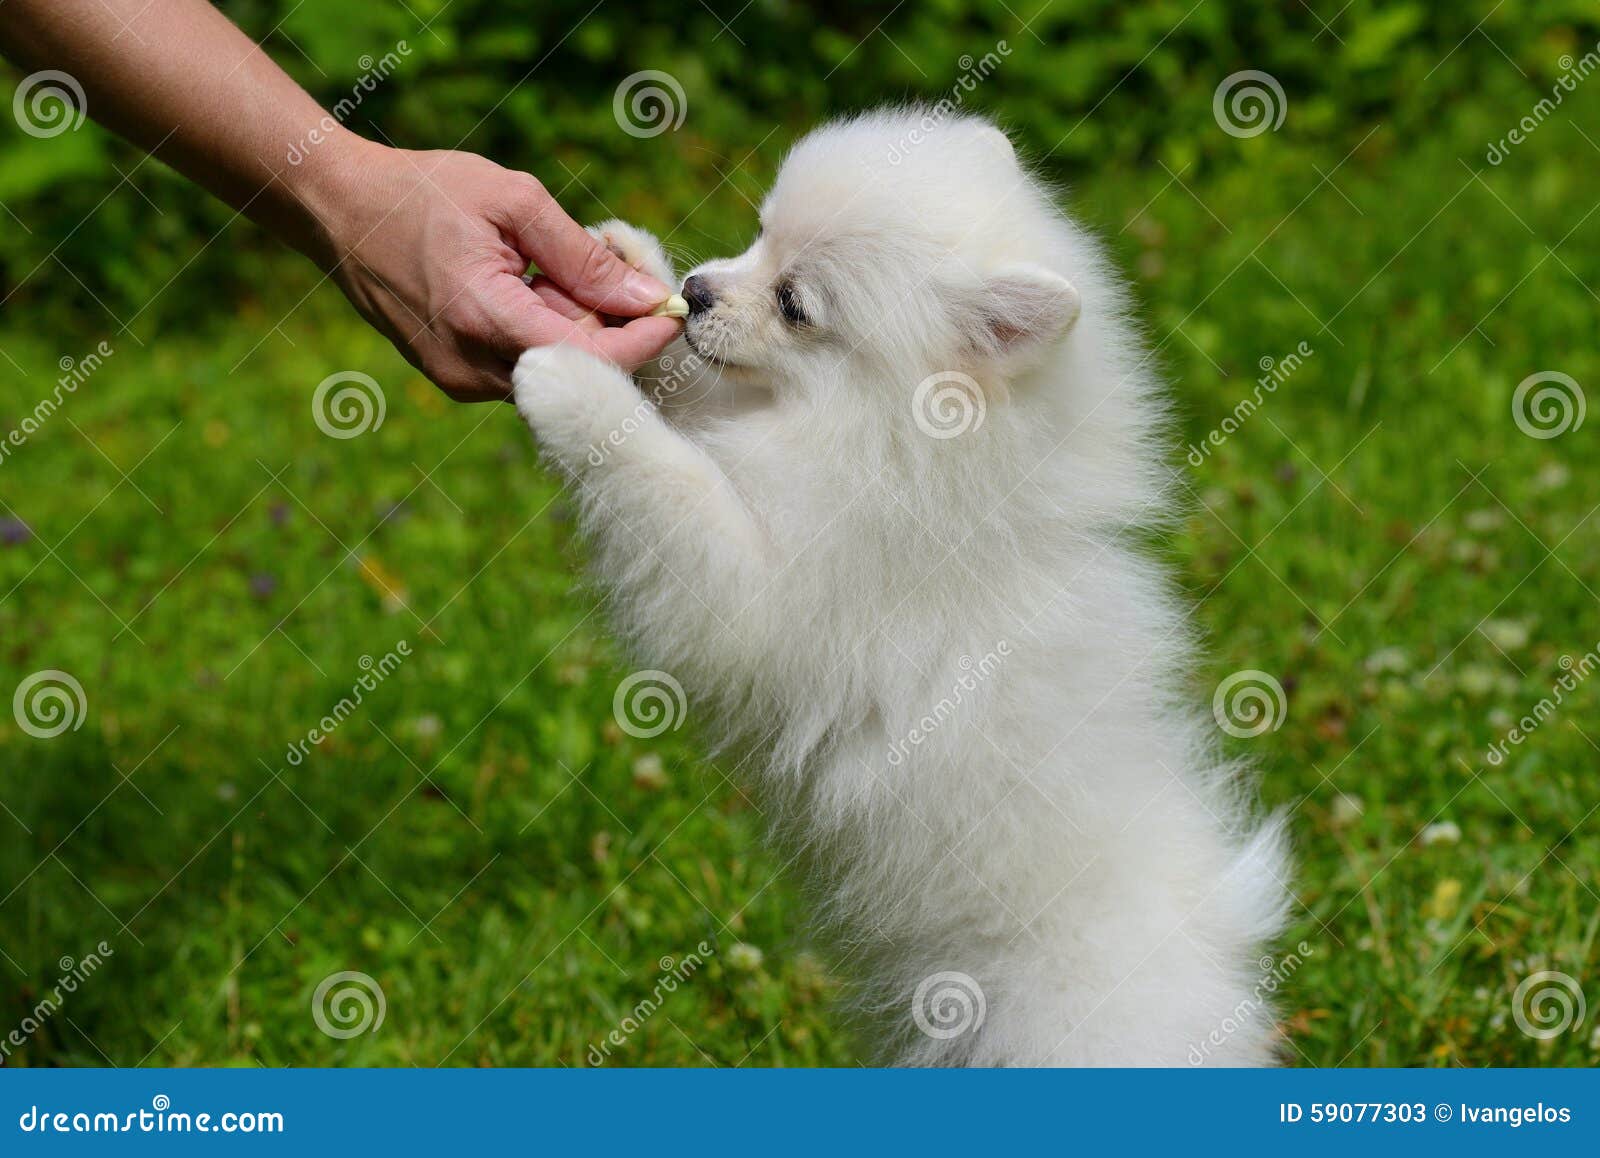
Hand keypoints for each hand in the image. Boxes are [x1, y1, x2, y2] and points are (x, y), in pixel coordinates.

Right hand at [310, 139, 680, 401]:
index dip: (642, 341)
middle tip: (602, 266)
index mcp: (486, 319)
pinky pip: (523, 367)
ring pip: (553, 373)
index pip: (592, 359)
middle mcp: (472, 368)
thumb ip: (583, 255)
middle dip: (605, 326)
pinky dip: (540, 333)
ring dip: (570, 329)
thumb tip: (646, 295)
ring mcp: (459, 382)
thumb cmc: (424, 191)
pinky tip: (523, 288)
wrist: (338, 209)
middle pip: (578, 372)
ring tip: (544, 270)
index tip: (672, 310)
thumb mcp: (513, 201)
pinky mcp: (454, 380)